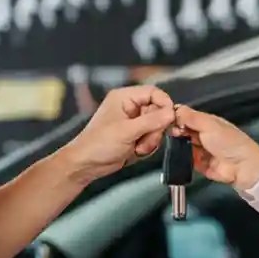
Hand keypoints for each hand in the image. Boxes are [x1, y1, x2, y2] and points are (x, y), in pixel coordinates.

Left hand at [60, 85, 176, 184]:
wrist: (87, 164)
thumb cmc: (97, 144)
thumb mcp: (126, 131)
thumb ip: (151, 121)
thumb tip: (171, 113)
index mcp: (124, 97)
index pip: (153, 92)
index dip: (164, 104)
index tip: (170, 118)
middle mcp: (130, 107)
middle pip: (158, 111)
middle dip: (155, 129)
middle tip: (146, 138)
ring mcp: (134, 122)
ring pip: (157, 127)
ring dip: (151, 140)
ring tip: (137, 147)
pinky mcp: (136, 135)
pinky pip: (153, 138)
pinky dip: (148, 146)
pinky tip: (135, 151)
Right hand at [172, 106, 258, 191]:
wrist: (241, 166)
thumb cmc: (231, 142)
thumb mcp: (209, 125)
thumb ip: (191, 117)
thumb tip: (175, 110)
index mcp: (207, 122)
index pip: (186, 117)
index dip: (176, 118)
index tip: (168, 120)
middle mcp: (203, 135)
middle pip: (182, 131)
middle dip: (176, 132)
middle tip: (173, 134)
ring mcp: (200, 150)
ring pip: (182, 145)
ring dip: (178, 145)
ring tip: (176, 145)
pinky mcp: (198, 164)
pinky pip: (185, 160)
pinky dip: (182, 158)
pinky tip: (179, 156)